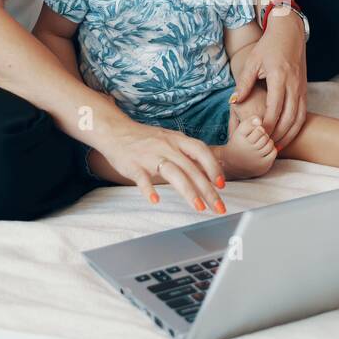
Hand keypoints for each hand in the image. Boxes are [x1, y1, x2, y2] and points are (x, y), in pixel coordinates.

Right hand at [98, 116, 226, 212]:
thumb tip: (212, 168)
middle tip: (218, 207)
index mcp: (178, 140)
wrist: (115, 131)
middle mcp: (167, 147)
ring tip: (198, 207)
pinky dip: (149, 190)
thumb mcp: (171, 140)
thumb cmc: (146, 139)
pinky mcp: (134, 165)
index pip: (201, 152)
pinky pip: (142, 178)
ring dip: (188, 191)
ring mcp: (150, 156)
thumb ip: (189, 153)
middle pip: (191, 168)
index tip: (222, 185)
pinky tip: (155, 201)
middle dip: (207, 190)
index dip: (214, 168)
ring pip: (173, 173)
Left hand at [230, 14, 306, 147]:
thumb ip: (244, 83)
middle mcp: (293, 85)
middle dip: (277, 135)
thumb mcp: (253, 62)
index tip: (257, 136)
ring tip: (276, 147)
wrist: (290, 33)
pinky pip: (303, 113)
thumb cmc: (268, 46)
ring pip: (298, 118)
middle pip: (288, 118)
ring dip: (288, 135)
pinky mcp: (305, 90)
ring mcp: (301, 88)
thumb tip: (234, 102)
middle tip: (265, 147)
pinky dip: (296, 127)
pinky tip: (286, 135)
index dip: (266, 125)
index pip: (273, 109)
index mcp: (279, 78)